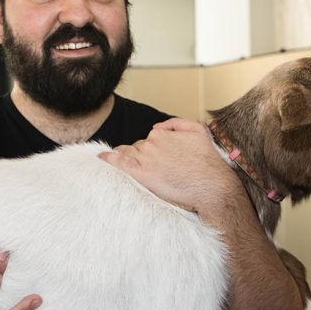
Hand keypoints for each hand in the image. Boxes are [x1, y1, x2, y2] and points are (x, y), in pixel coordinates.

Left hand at [98, 117, 242, 213]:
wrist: (211, 186)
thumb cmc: (207, 162)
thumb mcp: (198, 131)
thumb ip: (177, 123)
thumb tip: (158, 126)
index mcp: (161, 134)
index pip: (148, 140)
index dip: (152, 151)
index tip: (157, 160)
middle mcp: (151, 143)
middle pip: (137, 147)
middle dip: (140, 156)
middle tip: (150, 169)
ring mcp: (144, 158)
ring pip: (127, 154)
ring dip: (125, 158)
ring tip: (122, 165)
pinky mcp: (141, 174)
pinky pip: (118, 162)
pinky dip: (107, 159)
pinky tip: (100, 158)